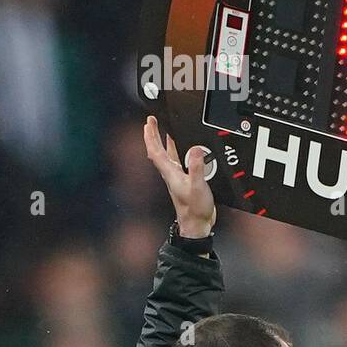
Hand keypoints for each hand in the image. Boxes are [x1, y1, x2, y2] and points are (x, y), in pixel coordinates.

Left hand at [143, 115, 215, 237]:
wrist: (197, 224)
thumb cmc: (194, 209)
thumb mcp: (197, 186)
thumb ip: (197, 167)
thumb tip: (195, 149)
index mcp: (170, 172)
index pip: (155, 150)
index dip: (151, 135)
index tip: (149, 122)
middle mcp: (171, 173)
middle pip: (157, 150)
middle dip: (154, 135)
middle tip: (152, 121)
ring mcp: (177, 177)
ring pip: (168, 155)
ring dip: (165, 142)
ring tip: (166, 130)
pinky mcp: (186, 180)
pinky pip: (179, 161)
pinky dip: (178, 152)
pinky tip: (186, 150)